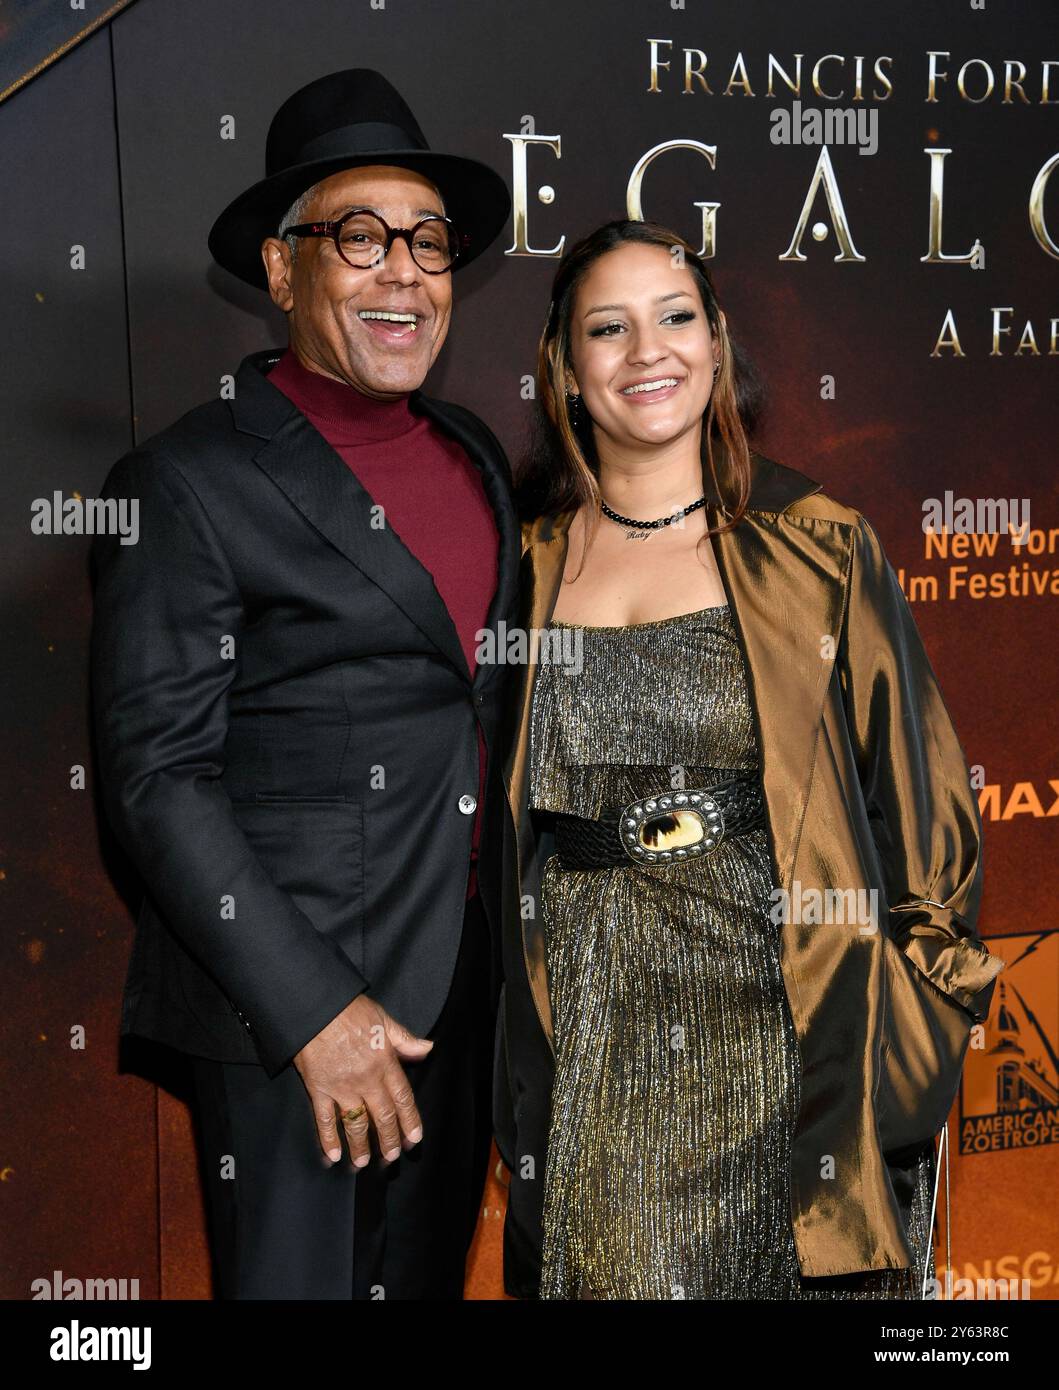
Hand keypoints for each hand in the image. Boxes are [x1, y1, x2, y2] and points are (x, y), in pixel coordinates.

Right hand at [293, 993, 433, 1166]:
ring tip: (363, 1163)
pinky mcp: (318, 1089)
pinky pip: (324, 1119)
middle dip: (389, 1139)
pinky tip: (333, 1155)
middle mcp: (365, 1080)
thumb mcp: (384, 1020)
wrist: (316, 1008)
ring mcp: (341, 1087)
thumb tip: (426, 1049)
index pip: (402, 1098)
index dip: (410, 1120)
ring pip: (356, 1124)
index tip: (414, 1138)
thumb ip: (405, 1039)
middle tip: (392, 1157)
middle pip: (382, 1116)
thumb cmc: (349, 1010)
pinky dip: (328, 1139)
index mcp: (384, 1063)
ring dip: (361, 1145)